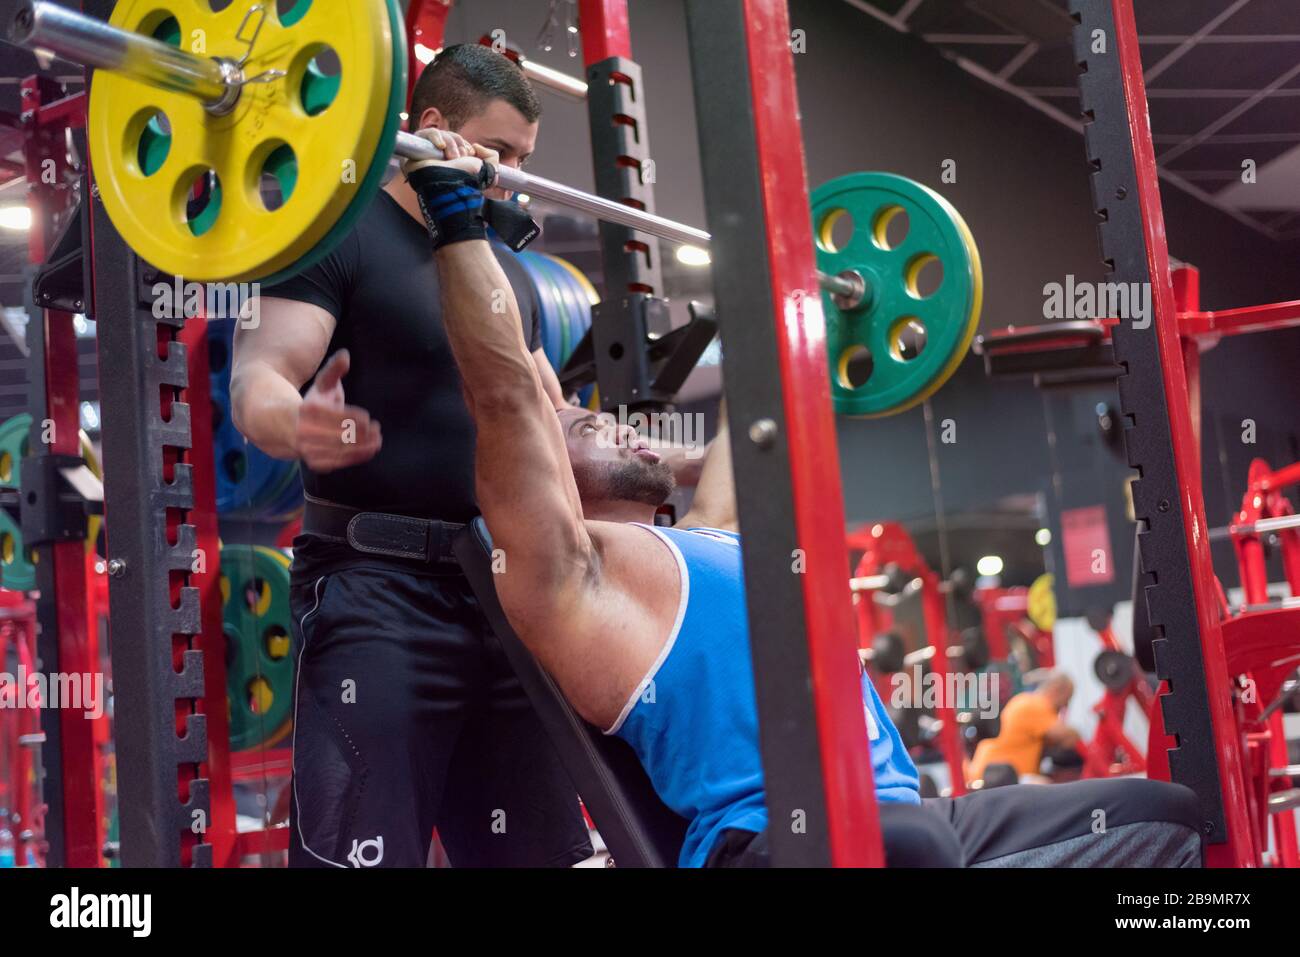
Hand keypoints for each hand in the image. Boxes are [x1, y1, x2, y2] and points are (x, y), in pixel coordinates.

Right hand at [294, 350, 382, 472]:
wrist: (286, 427)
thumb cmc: (313, 402)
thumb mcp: (323, 384)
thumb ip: (334, 370)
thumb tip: (345, 355)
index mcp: (307, 410)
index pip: (334, 416)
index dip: (352, 418)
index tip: (368, 418)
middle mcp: (304, 432)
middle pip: (339, 435)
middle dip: (361, 434)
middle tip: (377, 430)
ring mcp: (308, 449)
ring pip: (339, 451)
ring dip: (361, 448)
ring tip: (377, 442)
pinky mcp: (314, 462)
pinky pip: (337, 462)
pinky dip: (355, 458)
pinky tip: (369, 451)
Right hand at [402, 128, 500, 178]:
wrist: (446, 185)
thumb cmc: (463, 179)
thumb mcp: (486, 170)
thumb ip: (492, 157)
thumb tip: (476, 146)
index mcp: (456, 160)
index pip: (461, 144)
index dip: (465, 147)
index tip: (469, 155)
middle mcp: (443, 156)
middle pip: (453, 137)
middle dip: (460, 145)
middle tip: (459, 158)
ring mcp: (431, 152)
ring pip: (444, 134)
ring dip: (451, 144)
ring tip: (451, 158)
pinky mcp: (420, 147)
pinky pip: (428, 133)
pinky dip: (436, 137)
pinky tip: (440, 146)